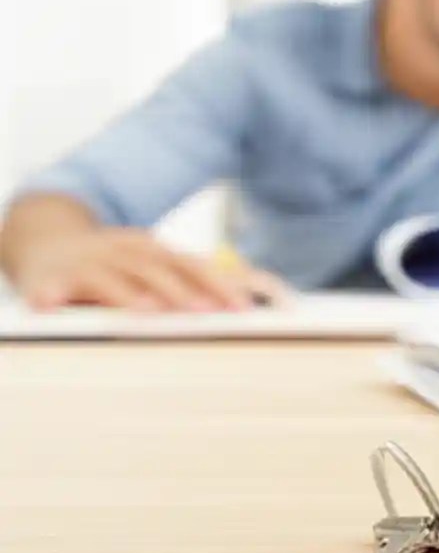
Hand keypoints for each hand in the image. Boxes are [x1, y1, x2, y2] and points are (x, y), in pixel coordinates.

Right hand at [16, 229, 287, 311]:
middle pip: (178, 267)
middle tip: (233, 311)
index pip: (208, 267)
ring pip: (130, 274)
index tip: (280, 302)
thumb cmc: (112, 266)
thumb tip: (255, 297)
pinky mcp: (60, 274)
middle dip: (207, 288)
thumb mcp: (155, 272)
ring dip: (151, 293)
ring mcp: (99, 260)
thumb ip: (196, 286)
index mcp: (163, 254)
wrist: (43, 239)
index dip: (243, 284)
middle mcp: (136, 252)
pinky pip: (74, 284)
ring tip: (170, 313)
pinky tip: (101, 309)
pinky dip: (81, 295)